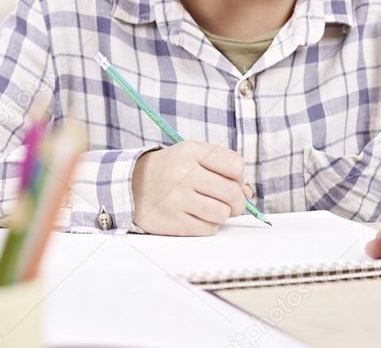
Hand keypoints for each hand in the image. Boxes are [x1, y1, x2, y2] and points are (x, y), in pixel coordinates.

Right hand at [132, 141, 249, 235]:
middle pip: (232, 192)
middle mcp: (184, 173)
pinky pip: (208, 229)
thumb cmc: (171, 169)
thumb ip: (222, 168)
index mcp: (191, 151)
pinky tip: (197, 216)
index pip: (235, 165)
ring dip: (222, 214)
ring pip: (223, 213)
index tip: (232, 180)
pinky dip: (209, 225)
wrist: (131, 184)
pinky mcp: (173, 222)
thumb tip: (248, 193)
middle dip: (238, 201)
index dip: (239, 176)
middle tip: (232, 203)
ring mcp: (177, 199)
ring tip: (210, 208)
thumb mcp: (193, 157)